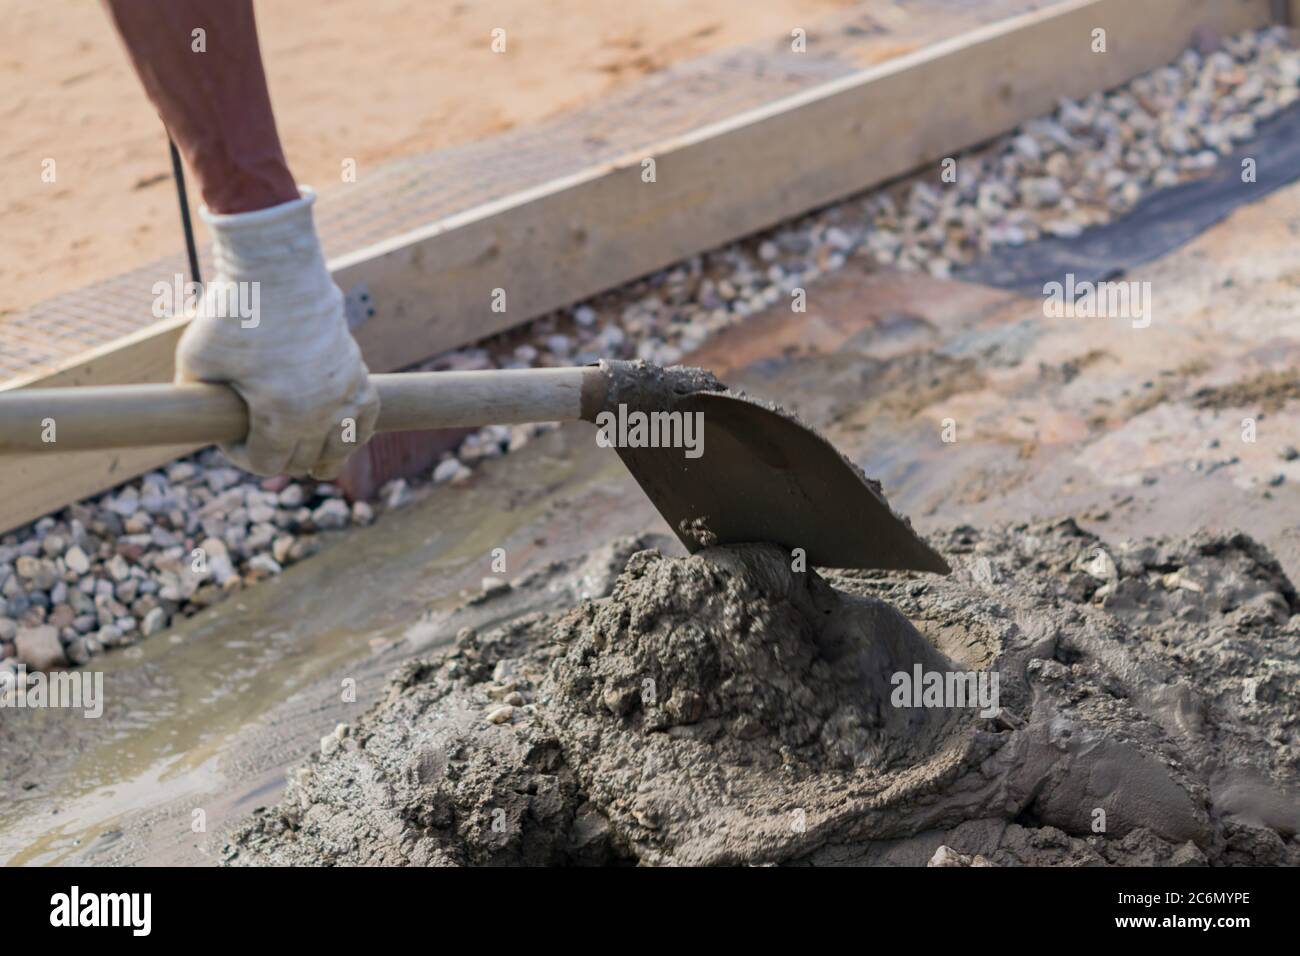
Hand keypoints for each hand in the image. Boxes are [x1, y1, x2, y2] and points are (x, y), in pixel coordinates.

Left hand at [175, 186, 378, 478]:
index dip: (239, 455)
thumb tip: (202, 421)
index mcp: (283, 414)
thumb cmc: (233, 312)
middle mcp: (322, 410)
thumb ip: (198, 400)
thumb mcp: (196, 361)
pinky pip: (364, 420)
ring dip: (319, 457)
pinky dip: (350, 433)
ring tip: (302, 454)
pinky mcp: (359, 373)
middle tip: (253, 433)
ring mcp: (346, 392)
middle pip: (302, 460)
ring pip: (341, 450)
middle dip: (275, 454)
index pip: (266, 463)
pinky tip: (336, 434)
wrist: (277, 267)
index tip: (227, 435)